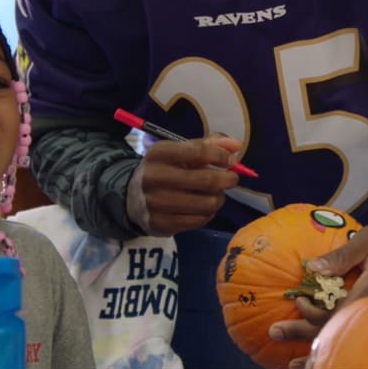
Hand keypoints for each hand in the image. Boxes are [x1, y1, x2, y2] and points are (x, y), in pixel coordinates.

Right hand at [125, 136, 241, 236]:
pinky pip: (198, 221)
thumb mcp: (180, 151)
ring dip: (218, 198)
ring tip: (215, 194)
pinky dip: (208, 214)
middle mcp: (153, 177)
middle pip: (205, 180)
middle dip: (226, 180)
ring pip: (205, 204)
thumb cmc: (164, 169)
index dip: (221, 156)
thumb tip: (236, 145)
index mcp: (158, 153)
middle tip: (231, 179)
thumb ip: (208, 144)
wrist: (132, 196)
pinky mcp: (160, 224)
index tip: (231, 161)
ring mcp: (155, 203)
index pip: (198, 152)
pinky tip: (204, 207)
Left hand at [268, 204, 367, 368]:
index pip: (343, 309)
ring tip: (291, 365)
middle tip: (275, 333)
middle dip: (306, 334)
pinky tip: (316, 359)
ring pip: (347, 335)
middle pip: (340, 327)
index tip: (299, 301)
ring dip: (319, 347)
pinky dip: (335, 343)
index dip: (317, 312)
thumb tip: (312, 268)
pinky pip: (355, 331)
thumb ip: (344, 254)